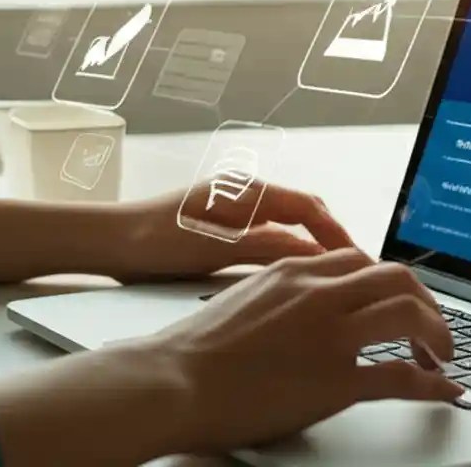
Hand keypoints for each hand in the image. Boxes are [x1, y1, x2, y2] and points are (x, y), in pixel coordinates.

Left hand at [111, 180, 355, 280]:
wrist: (110, 242)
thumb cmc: (158, 242)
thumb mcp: (218, 248)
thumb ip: (267, 247)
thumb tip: (314, 253)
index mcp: (247, 191)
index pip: (308, 207)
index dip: (337, 233)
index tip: (360, 259)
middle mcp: (245, 194)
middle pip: (302, 213)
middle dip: (329, 239)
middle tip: (353, 271)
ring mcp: (233, 210)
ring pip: (284, 227)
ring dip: (308, 248)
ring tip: (330, 278)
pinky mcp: (221, 228)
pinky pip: (265, 236)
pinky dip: (285, 254)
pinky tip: (290, 277)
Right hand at [122, 248, 462, 453]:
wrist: (173, 380)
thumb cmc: (196, 349)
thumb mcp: (245, 298)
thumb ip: (284, 294)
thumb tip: (304, 309)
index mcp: (296, 271)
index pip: (362, 261)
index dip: (389, 283)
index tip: (399, 301)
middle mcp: (319, 292)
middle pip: (396, 277)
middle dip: (425, 300)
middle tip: (432, 325)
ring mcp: (330, 334)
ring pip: (408, 313)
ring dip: (437, 332)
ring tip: (443, 354)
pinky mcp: (334, 380)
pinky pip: (400, 375)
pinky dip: (432, 383)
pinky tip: (444, 389)